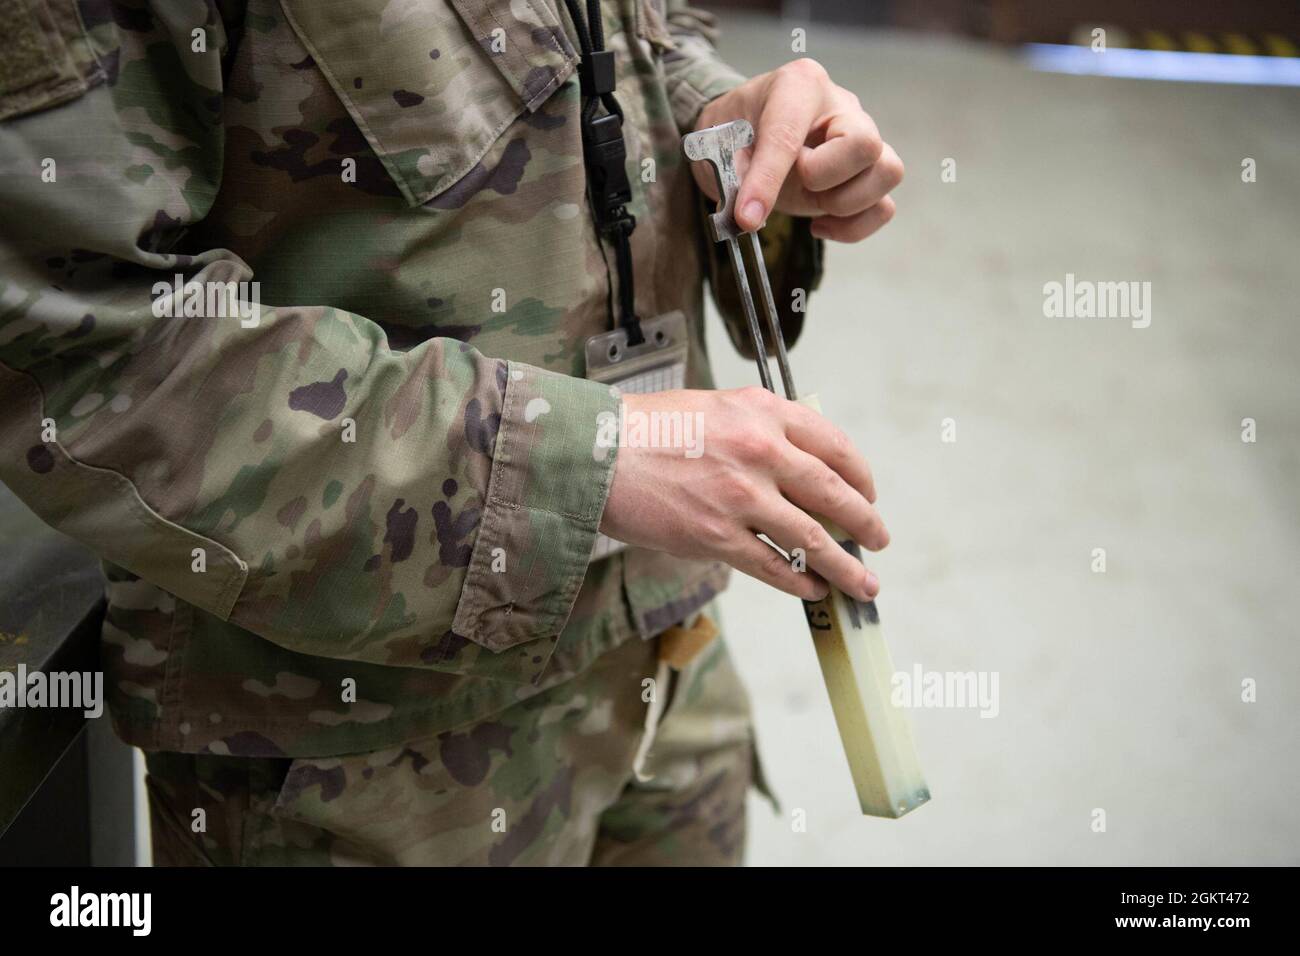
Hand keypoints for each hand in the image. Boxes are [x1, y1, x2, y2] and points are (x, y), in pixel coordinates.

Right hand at [599, 388, 887, 601]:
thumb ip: (759, 428)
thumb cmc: (647, 428)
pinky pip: (775, 566)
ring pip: (813, 540)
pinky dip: (801, 582)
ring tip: (864, 583)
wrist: (595, 454)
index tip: (869, 492)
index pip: (835, 445)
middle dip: (865, 524)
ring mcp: (742, 498)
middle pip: (834, 495)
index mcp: (763, 412)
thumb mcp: (714, 406)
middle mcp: (761, 451)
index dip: (861, 475)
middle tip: (878, 539)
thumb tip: (797, 464)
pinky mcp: (717, 537)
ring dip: (847, 567)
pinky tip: (814, 590)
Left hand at [693, 58, 902, 241]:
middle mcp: (841, 106)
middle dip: (826, 178)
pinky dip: (854, 226)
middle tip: (798, 183)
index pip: (790, 134)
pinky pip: (883, 206)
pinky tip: (820, 223)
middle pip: (866, 144)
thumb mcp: (721, 145)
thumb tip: (752, 218)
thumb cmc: (737, 130)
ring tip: (809, 202)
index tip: (748, 215)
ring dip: (845, 203)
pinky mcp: (866, 172)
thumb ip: (737, 175)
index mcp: (799, 85)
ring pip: (888, 172)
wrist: (745, 132)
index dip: (768, 179)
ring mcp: (861, 137)